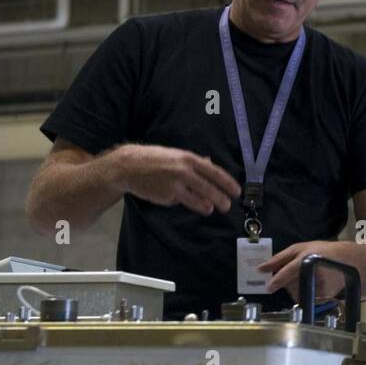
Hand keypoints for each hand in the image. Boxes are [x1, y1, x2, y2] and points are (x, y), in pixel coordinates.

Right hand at [113, 144, 240, 214]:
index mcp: (188, 159)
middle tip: (227, 206)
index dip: (227, 183)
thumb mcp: (176, 155)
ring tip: (210, 209)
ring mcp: (175, 184)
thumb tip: (211, 163)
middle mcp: (183, 171)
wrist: (129, 166)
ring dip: (206, 206)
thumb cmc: (155, 159)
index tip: (236, 191)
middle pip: (209, 188)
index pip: (214, 172)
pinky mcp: (166, 196)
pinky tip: (175, 198)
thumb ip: (194, 161)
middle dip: (221, 198)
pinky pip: (179, 201)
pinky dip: (181, 202)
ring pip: (197, 199)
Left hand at [258, 241, 344, 298]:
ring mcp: (321, 286)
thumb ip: (279, 258)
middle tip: (296, 272)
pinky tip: (312, 283)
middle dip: (287, 281)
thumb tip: (261, 269)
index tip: (269, 287)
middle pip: (290, 285)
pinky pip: (305, 298)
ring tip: (306, 276)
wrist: (348, 261)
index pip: (290, 272)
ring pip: (296, 293)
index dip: (278, 280)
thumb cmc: (322, 251)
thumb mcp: (299, 248)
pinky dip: (303, 292)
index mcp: (308, 259)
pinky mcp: (324, 296)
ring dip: (295, 287)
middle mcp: (315, 274)